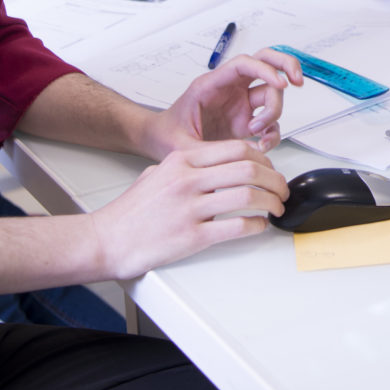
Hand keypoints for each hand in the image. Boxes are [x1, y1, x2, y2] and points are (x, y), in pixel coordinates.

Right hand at [92, 137, 289, 276]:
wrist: (107, 239)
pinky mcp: (192, 236)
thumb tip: (216, 167)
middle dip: (274, 179)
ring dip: (271, 202)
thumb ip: (185, 167)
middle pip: (249, 169)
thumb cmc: (130, 211)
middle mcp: (187, 180)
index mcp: (181, 160)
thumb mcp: (155, 173)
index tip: (270, 169)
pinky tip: (259, 226)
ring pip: (248, 196)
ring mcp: (190, 208)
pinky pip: (236, 227)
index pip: (236, 149)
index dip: (263, 158)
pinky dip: (256, 226)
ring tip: (276, 208)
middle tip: (281, 189)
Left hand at [143, 50, 303, 157]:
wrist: (159, 143)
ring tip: (257, 133)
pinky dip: (273, 132)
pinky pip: (270, 121)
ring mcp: (240, 104)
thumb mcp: (182, 145)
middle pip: (266, 62)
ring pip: (272, 94)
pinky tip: (262, 144)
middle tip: (295, 80)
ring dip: (274, 112)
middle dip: (285, 66)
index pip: (245, 64)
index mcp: (212, 85)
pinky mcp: (245, 121)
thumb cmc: (166, 135)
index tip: (280, 83)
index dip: (266, 69)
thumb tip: (238, 158)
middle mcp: (230, 90)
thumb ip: (209, 151)